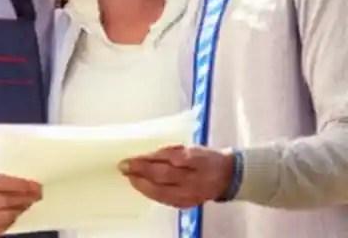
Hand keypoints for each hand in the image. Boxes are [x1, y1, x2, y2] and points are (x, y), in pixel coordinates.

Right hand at [0, 166, 41, 237]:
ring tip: (27, 205)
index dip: (22, 185)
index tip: (36, 186)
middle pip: (4, 201)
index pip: (1, 182)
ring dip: (19, 211)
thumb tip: (25, 185)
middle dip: (24, 199)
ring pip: (3, 217)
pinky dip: (9, 222)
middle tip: (37, 196)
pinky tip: (15, 215)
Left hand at [120, 145, 234, 208]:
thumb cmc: (204, 157)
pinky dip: (151, 193)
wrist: (228, 176)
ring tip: (129, 177)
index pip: (169, 158)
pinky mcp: (189, 204)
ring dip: (142, 184)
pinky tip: (141, 186)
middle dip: (141, 171)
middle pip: (164, 175)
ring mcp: (192, 194)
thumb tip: (145, 156)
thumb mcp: (190, 147)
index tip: (131, 157)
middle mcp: (195, 178)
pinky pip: (166, 200)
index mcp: (197, 159)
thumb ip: (170, 151)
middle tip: (123, 166)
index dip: (149, 159)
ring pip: (162, 191)